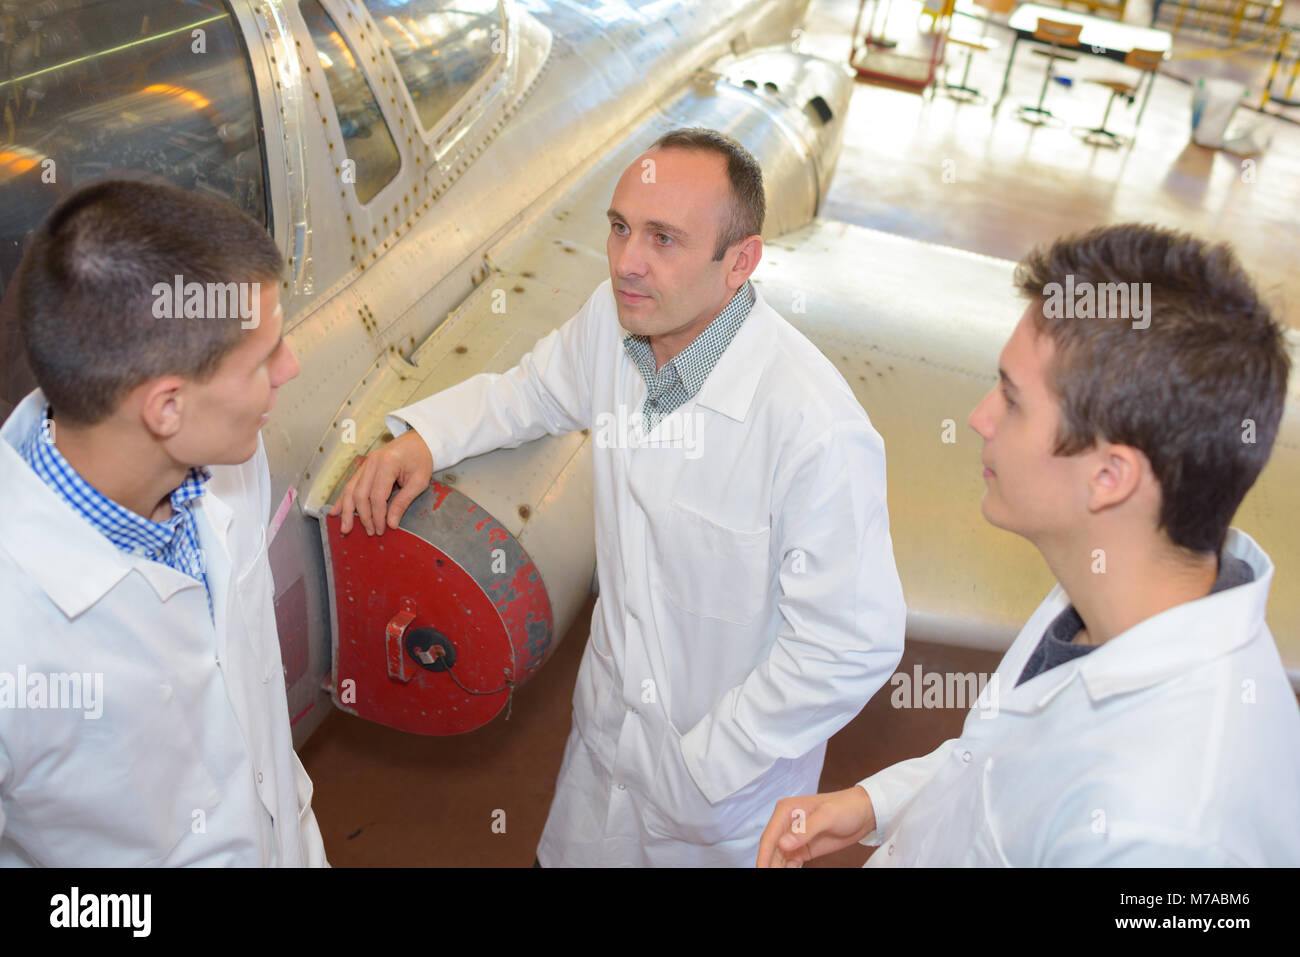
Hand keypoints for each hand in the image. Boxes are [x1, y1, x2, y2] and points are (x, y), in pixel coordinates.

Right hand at [328, 430, 433, 535]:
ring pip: (350, 489)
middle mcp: (372, 462)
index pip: (377, 496)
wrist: (419, 440)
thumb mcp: (419, 481)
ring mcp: (366, 463)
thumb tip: (391, 524)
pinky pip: (351, 484)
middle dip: (363, 516)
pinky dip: (343, 499)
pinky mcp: (364, 467)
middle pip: (360, 494)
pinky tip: (335, 511)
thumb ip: (403, 502)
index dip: (378, 515)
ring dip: (347, 510)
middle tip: (370, 532)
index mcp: (387, 464)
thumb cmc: (421, 459)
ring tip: (345, 528)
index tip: (382, 529)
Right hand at [755, 785, 875, 867]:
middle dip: (768, 864)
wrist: (864, 813)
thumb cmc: (845, 808)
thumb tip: (782, 845)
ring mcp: (794, 838)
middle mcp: (786, 824)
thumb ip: (804, 830)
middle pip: (772, 849)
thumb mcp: (827, 817)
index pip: (770, 836)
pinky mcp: (803, 849)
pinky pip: (790, 862)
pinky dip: (786, 870)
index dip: (764, 855)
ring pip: (779, 858)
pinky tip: (786, 874)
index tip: (761, 869)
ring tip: (775, 877)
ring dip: (777, 868)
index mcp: (786, 811)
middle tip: (767, 875)